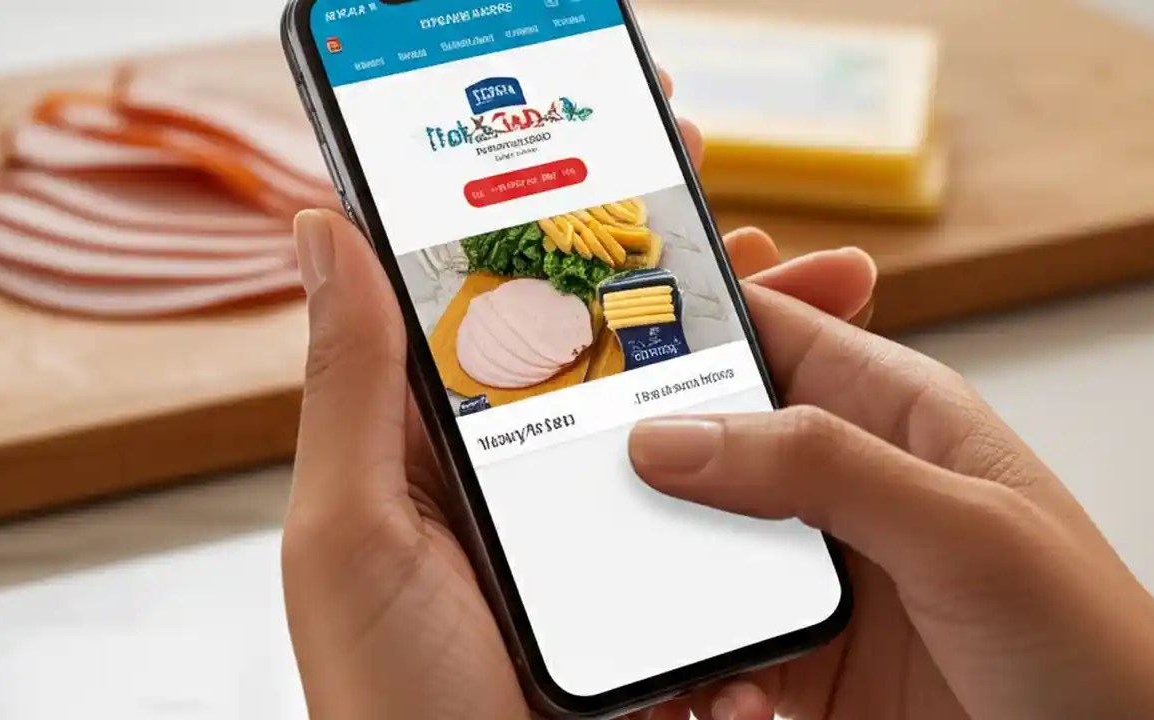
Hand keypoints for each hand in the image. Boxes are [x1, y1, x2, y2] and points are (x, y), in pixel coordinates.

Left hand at [281, 86, 878, 718]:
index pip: (519, 312)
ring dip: (760, 373)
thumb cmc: (386, 706)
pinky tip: (822, 445)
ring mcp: (600, 545)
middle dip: (702, 295)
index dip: (582, 236)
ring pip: (687, 432)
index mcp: (449, 452)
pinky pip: (726, 527)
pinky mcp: (656, 603)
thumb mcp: (352, 537)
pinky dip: (780, 486)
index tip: (646, 168)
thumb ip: (352, 390)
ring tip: (827, 311)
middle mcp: (529, 488)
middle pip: (624, 362)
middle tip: (770, 242)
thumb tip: (326, 230)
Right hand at [628, 284, 1153, 719]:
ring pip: (694, 554)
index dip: (690, 317)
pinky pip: (708, 650)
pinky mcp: (799, 662)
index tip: (600, 328)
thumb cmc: (1096, 652)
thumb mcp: (967, 534)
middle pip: (711, 446)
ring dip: (662, 588)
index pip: (776, 332)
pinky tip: (717, 700)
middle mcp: (846, 488)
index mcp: (898, 418)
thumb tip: (676, 434)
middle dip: (644, 470)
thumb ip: (824, 467)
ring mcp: (818, 577)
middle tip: (584, 492)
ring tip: (641, 620)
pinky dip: (690, 675)